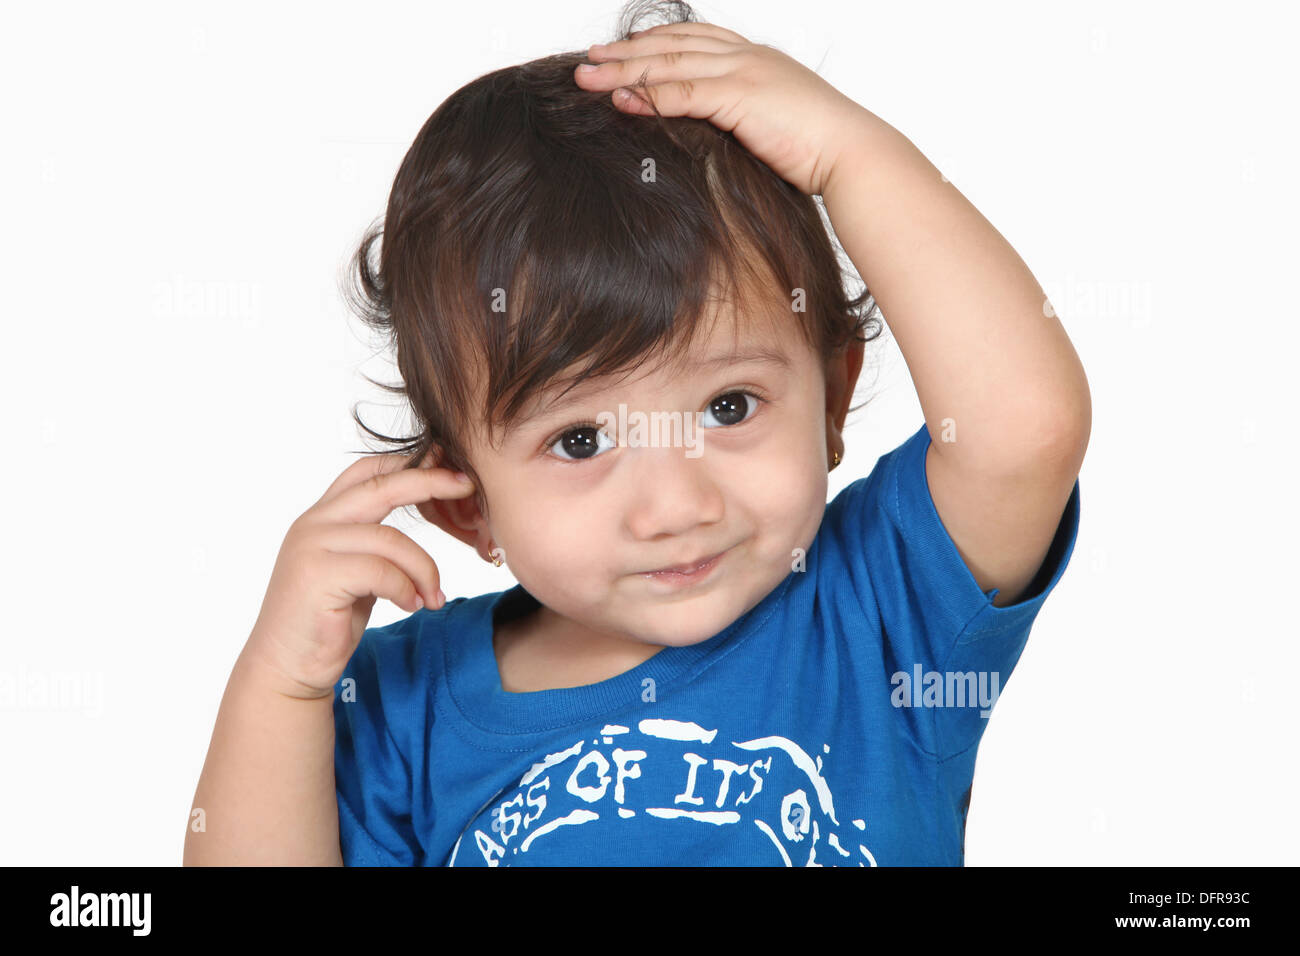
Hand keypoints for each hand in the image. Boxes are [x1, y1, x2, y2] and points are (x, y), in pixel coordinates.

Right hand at [243, 454, 476, 698]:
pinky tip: (412, 606)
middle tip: (466, 487)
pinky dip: (407, 589)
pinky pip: (382, 572)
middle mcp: (313, 524)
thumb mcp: (357, 570)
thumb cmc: (328, 620)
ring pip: (391, 540)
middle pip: (381, 486)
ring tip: (433, 596)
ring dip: (424, 569)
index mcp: (321, 517)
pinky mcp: (318, 576)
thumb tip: (429, 510)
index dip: (408, 462)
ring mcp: (312, 548)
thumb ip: (377, 541)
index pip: (365, 470)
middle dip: (429, 482)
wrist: (287, 667)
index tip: (447, 465)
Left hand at [577, 21, 869, 196]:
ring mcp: (744, 72)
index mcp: (757, 59)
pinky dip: (648, 95)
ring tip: (586, 78)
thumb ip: (741, 121)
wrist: (853, 154)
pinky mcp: (741, 97)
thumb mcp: (773, 127)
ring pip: (669, 64)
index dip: (654, 42)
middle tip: (588, 58)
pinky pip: (682, 93)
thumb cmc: (821, 151)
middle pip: (673, 45)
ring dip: (623, 70)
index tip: (620, 50)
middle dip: (625, 52)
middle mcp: (747, 57)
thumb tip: (715, 137)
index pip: (694, 39)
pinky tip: (620, 100)